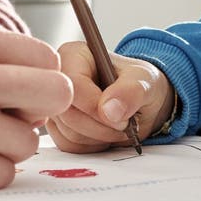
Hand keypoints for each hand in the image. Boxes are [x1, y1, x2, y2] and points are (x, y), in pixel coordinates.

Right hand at [47, 41, 173, 153]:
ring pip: (67, 133)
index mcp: (74, 54)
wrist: (143, 104)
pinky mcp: (57, 127)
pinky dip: (92, 146)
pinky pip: (68, 146)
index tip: (120, 118)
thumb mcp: (146, 81)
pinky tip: (105, 134)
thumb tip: (109, 109)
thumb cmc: (141, 84)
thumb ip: (131, 91)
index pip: (71, 85)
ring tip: (118, 125)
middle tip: (125, 124)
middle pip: (66, 113)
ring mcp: (55, 103)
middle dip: (100, 126)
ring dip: (99, 137)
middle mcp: (58, 77)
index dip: (94, 106)